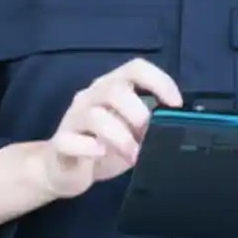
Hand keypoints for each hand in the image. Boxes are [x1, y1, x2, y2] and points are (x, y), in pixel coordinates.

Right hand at [36, 58, 182, 198]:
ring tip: (134, 156)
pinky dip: (88, 147)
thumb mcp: (131, 131)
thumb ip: (148, 122)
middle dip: (139, 114)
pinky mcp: (60, 143)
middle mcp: (91, 96)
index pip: (135, 68)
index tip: (175, 104)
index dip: (159, 81)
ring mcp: (73, 119)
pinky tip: (101, 153)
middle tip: (150, 137)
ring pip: (94, 116)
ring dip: (120, 137)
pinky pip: (70, 140)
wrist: (65, 169)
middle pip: (115, 90)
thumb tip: (177, 123)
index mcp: (111, 88)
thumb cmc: (104, 146)